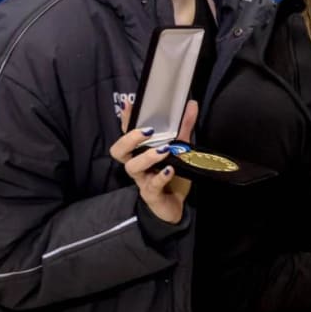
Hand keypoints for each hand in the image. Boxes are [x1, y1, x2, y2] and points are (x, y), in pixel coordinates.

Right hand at [117, 99, 197, 223]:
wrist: (176, 207)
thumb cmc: (172, 175)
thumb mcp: (180, 149)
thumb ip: (184, 128)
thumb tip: (191, 104)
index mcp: (140, 152)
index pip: (127, 133)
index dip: (125, 120)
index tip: (129, 105)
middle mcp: (137, 165)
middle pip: (119, 150)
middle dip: (129, 139)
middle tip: (147, 131)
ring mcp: (142, 180)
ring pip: (132, 167)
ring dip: (147, 157)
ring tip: (163, 150)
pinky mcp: (151, 195)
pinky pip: (152, 186)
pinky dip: (161, 176)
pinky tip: (170, 169)